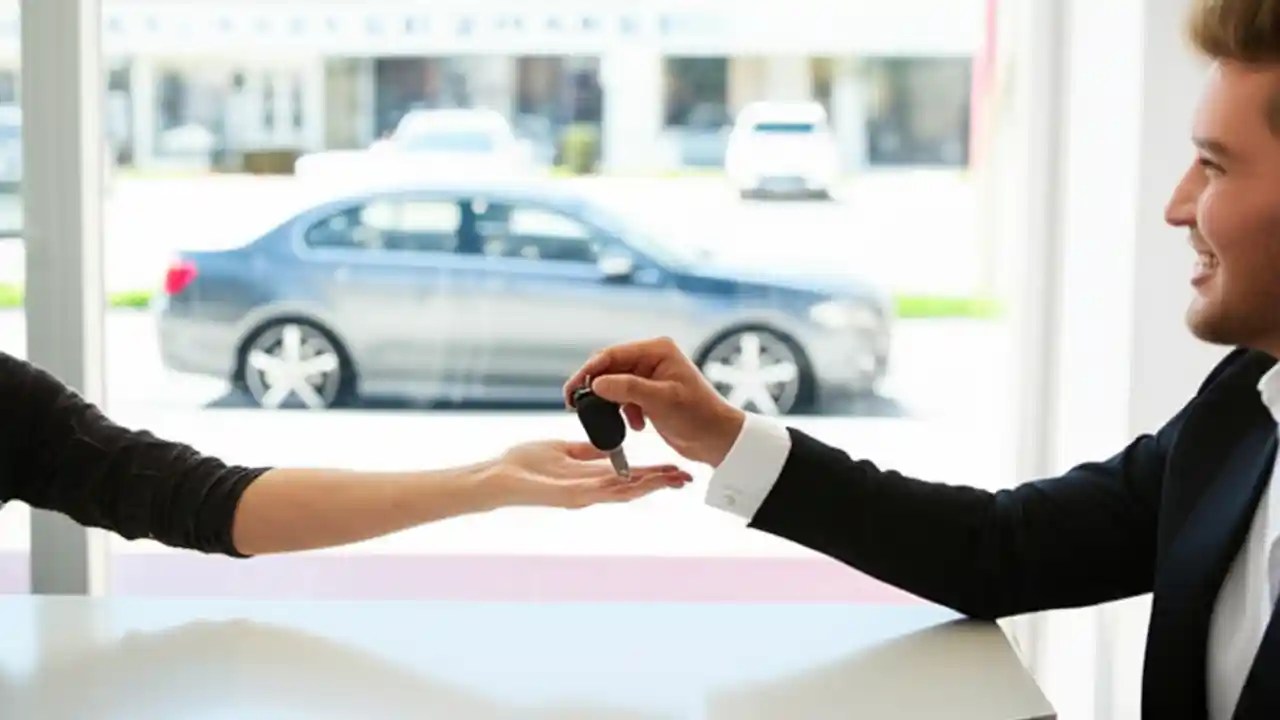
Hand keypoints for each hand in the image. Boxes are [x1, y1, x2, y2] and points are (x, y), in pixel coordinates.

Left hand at [490, 439, 691, 508]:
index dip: (654, 472)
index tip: (677, 468)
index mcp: (592, 475)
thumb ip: (587, 450)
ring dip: (650, 486)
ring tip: (673, 480)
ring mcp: (583, 494)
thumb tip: (608, 447)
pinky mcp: (570, 496)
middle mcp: (592, 488)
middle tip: (687, 477)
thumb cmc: (524, 464)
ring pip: (624, 492)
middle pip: (634, 486)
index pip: (630, 474)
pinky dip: (623, 489)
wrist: (499, 476)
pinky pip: (602, 492)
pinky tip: (640, 484)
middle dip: (661, 482)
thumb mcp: (563, 449)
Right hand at [563, 337, 744, 466]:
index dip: (590, 371)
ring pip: (615, 384)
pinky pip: (625, 398)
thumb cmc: (699, 416)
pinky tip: (635, 425)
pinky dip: (624, 412)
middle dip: (596, 387)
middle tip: (576, 404)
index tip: (574, 388)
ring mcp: (651, 376)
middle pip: (611, 367)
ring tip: (608, 419)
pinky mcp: (650, 394)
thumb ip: (628, 388)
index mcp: (658, 350)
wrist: (718, 440)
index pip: (613, 354)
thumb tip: (597, 383)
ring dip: (611, 402)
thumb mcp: (661, 400)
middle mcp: (653, 358)